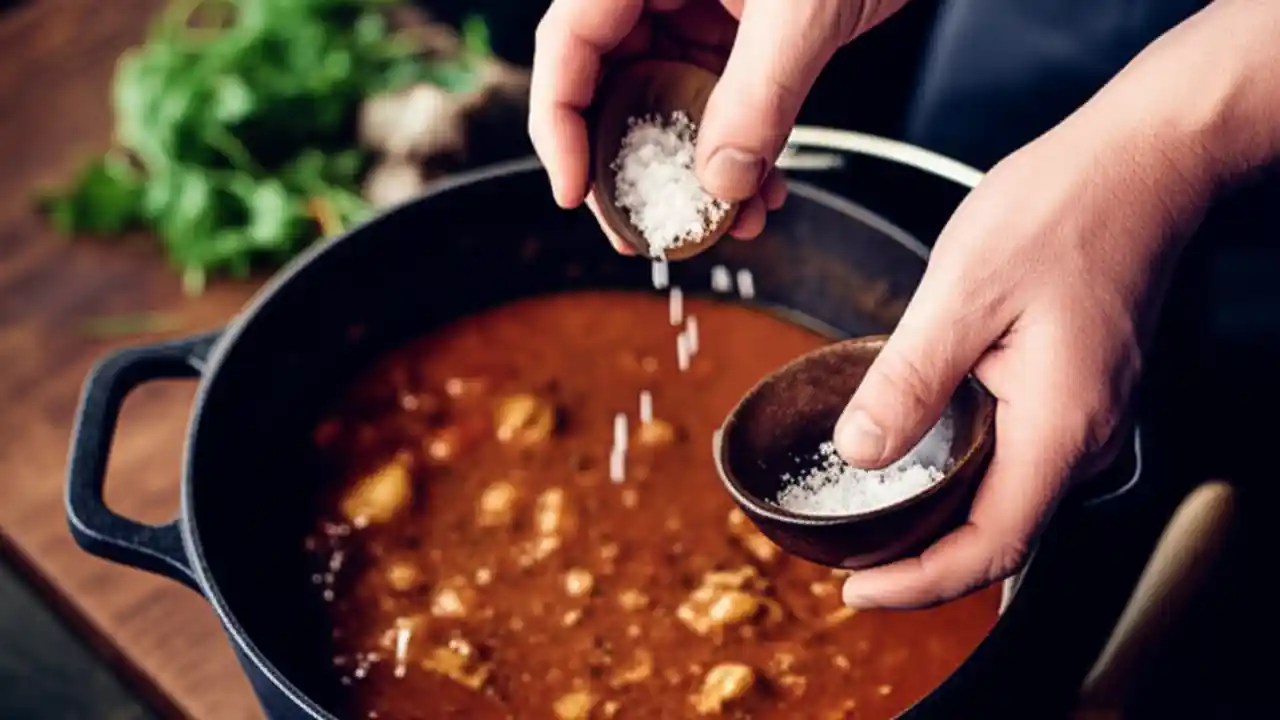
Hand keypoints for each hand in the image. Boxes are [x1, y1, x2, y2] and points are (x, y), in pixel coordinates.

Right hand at [528, 0, 903, 252]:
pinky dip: (738, 151)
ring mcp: (701, 9)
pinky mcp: (743, 32)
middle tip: (639, 230)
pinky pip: (721, 104)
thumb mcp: (802, 10)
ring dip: (692, 172)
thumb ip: (759, 97)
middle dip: (626, 166)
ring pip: (668, 104)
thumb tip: (722, 183)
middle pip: (608, 84)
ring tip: (719, 227)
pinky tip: (763, 193)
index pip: (569, 44)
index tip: (572, 191)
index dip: (559, 122)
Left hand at [833, 107, 1215, 608]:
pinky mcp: (1075, 392)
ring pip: (1007, 497)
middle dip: (920, 560)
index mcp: (1058, 425)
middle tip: (847, 559)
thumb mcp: (963, 291)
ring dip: (939, 519)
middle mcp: (1082, 435)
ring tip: (870, 518)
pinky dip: (961, 475)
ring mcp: (1084, 415)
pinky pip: (1016, 456)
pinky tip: (917, 454)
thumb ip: (909, 379)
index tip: (859, 592)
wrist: (1139, 163)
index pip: (991, 546)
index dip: (920, 583)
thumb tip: (860, 450)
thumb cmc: (1065, 209)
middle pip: (999, 534)